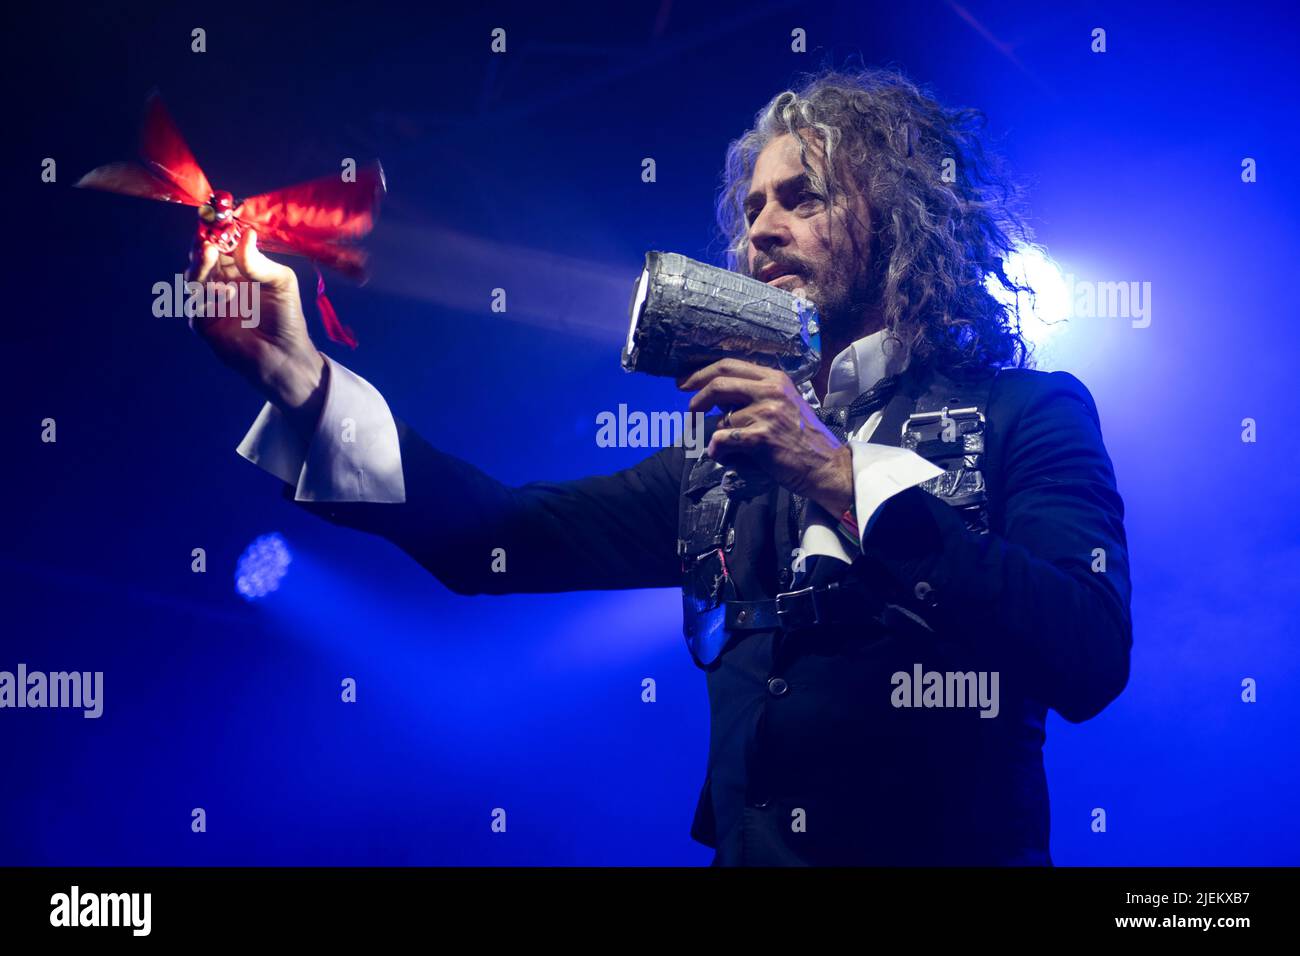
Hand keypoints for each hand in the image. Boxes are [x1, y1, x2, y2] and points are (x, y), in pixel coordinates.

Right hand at [184, 228, 326, 427]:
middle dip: (201, 243)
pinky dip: (207, 295)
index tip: (214, 215)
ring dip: (199, 263)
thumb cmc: (286, 318)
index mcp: (240, 269)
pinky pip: (196, 304)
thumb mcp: (281, 282)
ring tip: (208, 252)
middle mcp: (221, 282)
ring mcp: (210, 302)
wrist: (284, 356)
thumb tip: (245, 234)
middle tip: (204, 233)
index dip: (217, 231)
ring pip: (193, 277)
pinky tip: (224, 292)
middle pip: (202, 257)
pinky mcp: (204, 323)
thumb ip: (259, 262)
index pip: (221, 244)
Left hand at [678, 358, 853, 514]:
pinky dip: (718, 451)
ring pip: (723, 420)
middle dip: (697, 395)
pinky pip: (724, 440)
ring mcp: (767, 412)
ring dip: (720, 438)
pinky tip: (724, 457)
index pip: (729, 364)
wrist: (826, 466)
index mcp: (775, 378)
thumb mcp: (784, 405)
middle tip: (689, 408)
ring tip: (731, 451)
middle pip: (719, 382)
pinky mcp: (762, 437)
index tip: (685, 382)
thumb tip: (716, 396)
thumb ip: (754, 395)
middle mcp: (771, 390)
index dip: (701, 372)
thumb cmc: (803, 439)